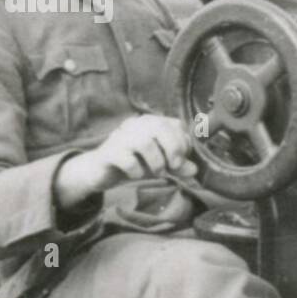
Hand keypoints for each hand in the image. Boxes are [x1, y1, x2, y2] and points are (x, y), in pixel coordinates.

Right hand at [54, 115, 197, 208]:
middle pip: (160, 127)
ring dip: (156, 162)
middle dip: (173, 148)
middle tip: (174, 167)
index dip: (184, 143)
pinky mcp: (109, 152)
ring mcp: (121, 137)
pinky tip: (135, 175)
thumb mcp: (160, 165)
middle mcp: (137, 125)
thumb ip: (177, 167)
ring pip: (144, 143)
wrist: (101, 171)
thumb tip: (195, 170)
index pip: (176, 125)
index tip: (181, 160)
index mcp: (152, 123)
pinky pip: (126, 159)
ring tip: (157, 172)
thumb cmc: (135, 164)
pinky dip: (136, 170)